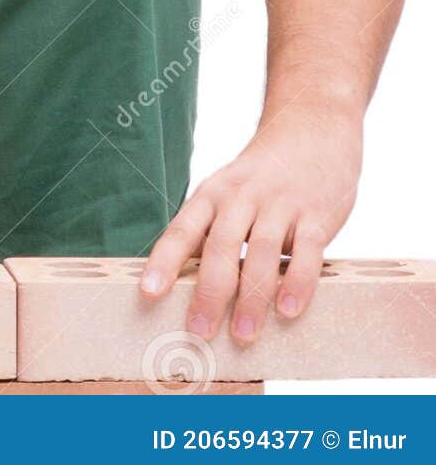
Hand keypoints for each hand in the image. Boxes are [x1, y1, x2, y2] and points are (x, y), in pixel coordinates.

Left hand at [138, 101, 362, 345]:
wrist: (311, 129)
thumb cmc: (262, 176)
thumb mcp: (229, 192)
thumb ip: (215, 233)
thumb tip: (193, 290)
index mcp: (212, 194)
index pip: (183, 230)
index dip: (164, 261)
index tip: (148, 293)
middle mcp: (241, 197)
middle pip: (221, 247)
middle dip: (209, 292)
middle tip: (199, 331)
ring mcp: (280, 205)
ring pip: (262, 253)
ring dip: (252, 297)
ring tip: (243, 335)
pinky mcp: (316, 215)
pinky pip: (307, 252)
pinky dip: (298, 282)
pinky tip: (288, 309)